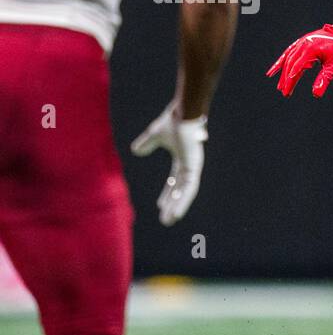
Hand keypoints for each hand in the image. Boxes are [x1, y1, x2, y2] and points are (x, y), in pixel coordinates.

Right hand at [130, 100, 207, 225]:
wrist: (183, 113)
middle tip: (166, 220)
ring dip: (177, 207)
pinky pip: (189, 189)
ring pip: (185, 193)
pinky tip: (177, 213)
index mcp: (181, 160)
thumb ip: (146, 144)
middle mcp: (188, 165)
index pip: (174, 182)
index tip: (161, 206)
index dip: (168, 194)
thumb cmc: (172, 121)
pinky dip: (182, 201)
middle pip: (179, 190)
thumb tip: (135, 151)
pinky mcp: (194, 168)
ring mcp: (193, 167)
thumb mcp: (154, 135)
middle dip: (173, 204)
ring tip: (170, 221)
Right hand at [267, 18, 332, 96]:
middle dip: (286, 79)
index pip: (297, 67)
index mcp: (310, 49)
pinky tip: (275, 70)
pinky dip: (281, 61)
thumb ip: (324, 79)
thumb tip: (316, 95)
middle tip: (284, 93)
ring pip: (288, 58)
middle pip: (290, 64)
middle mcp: (303, 44)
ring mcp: (301, 42)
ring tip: (279, 86)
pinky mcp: (301, 43)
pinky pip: (288, 53)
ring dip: (282, 73)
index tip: (287, 91)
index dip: (291, 80)